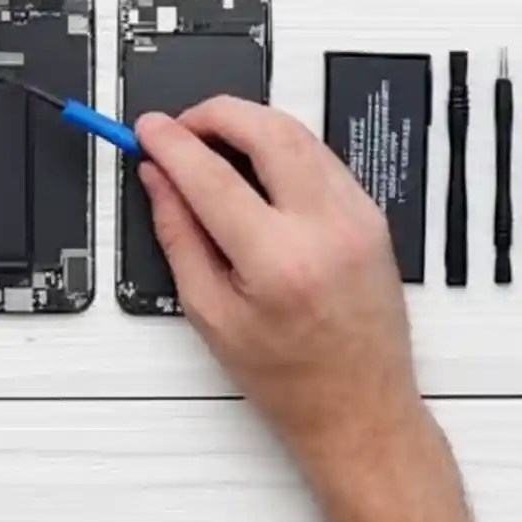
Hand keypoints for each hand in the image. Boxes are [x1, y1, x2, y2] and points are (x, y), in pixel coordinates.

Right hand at [136, 97, 475, 521]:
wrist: (360, 408)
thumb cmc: (291, 379)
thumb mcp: (211, 315)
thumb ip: (180, 237)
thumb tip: (159, 180)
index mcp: (278, 262)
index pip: (211, 176)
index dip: (171, 143)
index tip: (149, 130)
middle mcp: (326, 229)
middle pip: (266, 129)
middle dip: (214, 113)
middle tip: (181, 127)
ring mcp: (357, 218)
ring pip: (299, 132)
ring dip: (250, 124)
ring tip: (212, 145)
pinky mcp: (372, 216)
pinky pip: (322, 156)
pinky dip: (283, 146)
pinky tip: (257, 167)